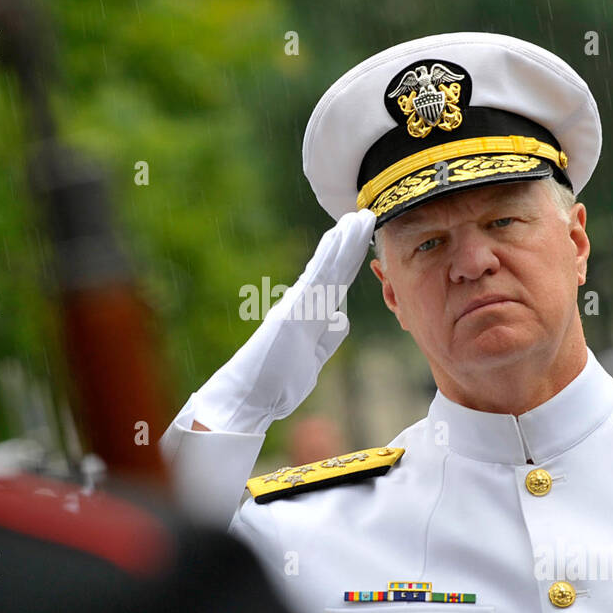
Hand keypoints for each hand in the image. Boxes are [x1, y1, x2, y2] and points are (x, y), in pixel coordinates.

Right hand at [190, 208, 376, 433]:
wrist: (248, 396)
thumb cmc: (275, 383)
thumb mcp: (312, 361)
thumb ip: (327, 339)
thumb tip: (341, 318)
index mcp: (308, 316)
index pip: (336, 285)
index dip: (350, 262)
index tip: (360, 240)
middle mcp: (302, 304)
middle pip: (335, 270)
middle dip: (351, 243)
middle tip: (364, 216)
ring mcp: (297, 305)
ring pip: (328, 267)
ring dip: (344, 241)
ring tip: (358, 217)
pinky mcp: (293, 309)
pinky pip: (316, 278)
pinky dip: (328, 255)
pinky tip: (337, 237)